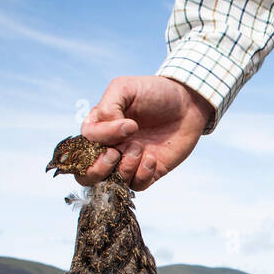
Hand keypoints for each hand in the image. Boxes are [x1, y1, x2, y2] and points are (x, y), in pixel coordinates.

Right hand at [79, 76, 215, 189]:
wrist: (188, 104)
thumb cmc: (155, 92)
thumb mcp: (125, 88)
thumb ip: (108, 107)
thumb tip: (107, 132)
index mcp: (99, 127)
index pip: (85, 144)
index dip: (101, 139)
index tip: (129, 125)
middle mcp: (110, 147)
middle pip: (87, 175)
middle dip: (98, 170)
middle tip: (116, 154)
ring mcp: (128, 161)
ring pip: (113, 181)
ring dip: (126, 167)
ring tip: (141, 148)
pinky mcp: (148, 172)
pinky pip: (137, 185)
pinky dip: (142, 174)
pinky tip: (153, 158)